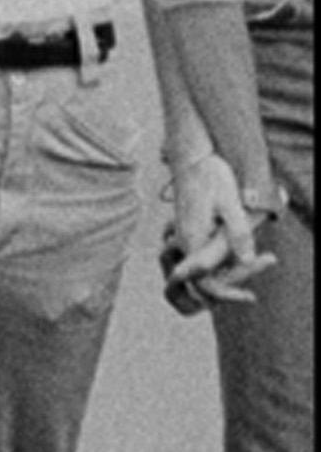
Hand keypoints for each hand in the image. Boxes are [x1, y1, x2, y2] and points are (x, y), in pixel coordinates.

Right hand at [161, 137, 273, 312]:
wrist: (192, 155)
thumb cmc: (210, 175)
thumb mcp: (230, 203)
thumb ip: (238, 233)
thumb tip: (247, 259)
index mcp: (192, 240)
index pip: (205, 283)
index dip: (227, 294)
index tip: (249, 296)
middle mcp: (186, 242)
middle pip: (206, 279)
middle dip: (234, 281)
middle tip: (266, 265)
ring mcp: (186, 236)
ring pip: (207, 267)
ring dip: (230, 270)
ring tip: (261, 257)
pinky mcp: (191, 229)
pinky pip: (206, 254)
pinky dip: (224, 257)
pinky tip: (243, 246)